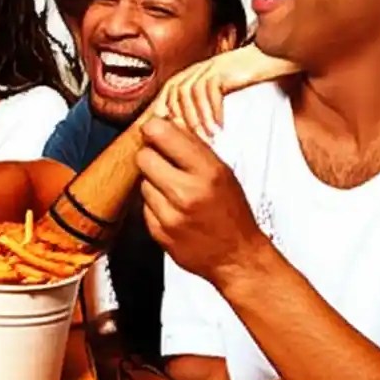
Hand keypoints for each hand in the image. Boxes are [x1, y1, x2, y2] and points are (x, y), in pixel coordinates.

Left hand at [136, 118, 267, 287]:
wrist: (237, 256)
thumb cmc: (232, 213)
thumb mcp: (222, 172)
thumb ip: (193, 147)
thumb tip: (167, 122)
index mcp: (207, 173)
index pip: (163, 135)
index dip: (154, 129)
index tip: (154, 130)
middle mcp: (187, 193)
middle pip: (144, 157)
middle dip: (151, 157)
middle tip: (164, 163)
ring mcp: (171, 215)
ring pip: (142, 182)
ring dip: (153, 183)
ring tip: (174, 191)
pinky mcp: (158, 232)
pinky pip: (143, 206)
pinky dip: (154, 205)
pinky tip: (172, 209)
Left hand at [153, 45, 300, 142]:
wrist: (271, 56)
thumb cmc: (246, 75)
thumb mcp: (220, 89)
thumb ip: (204, 103)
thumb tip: (193, 129)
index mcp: (191, 75)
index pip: (166, 95)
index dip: (163, 115)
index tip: (167, 138)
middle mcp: (196, 70)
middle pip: (173, 94)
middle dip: (176, 120)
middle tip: (184, 146)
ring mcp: (209, 67)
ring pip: (189, 93)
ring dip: (195, 119)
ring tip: (204, 139)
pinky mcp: (224, 68)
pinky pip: (211, 90)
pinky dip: (214, 110)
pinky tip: (220, 127)